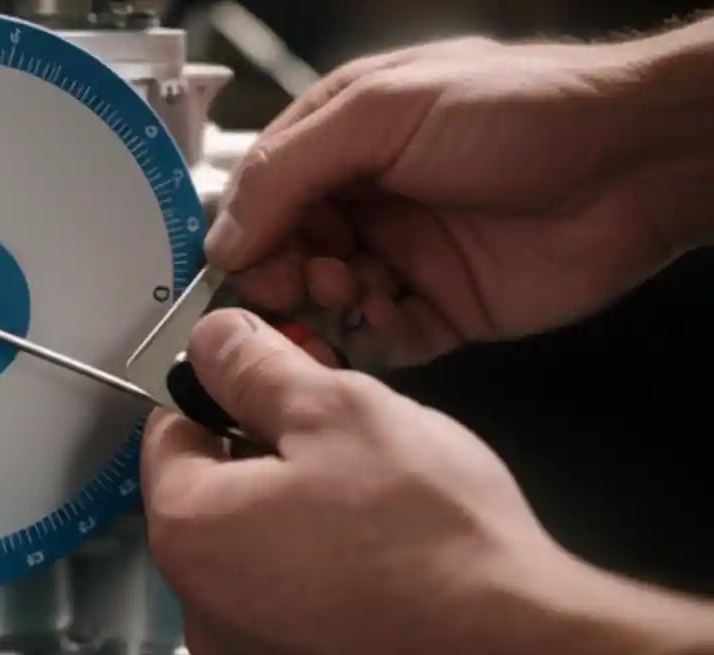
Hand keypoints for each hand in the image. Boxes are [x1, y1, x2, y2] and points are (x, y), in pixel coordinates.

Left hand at [140, 309, 624, 654]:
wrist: (515, 651)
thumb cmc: (424, 529)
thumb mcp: (337, 410)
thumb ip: (257, 368)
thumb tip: (215, 340)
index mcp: (188, 530)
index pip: (169, 432)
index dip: (222, 390)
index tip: (272, 377)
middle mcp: (201, 604)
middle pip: (211, 495)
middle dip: (263, 451)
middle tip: (338, 431)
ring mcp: (252, 653)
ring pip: (254, 550)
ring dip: (294, 510)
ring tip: (370, 493)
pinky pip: (292, 602)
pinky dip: (321, 570)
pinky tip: (382, 554)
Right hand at [208, 33, 713, 368]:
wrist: (635, 162)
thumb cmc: (523, 109)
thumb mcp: (381, 110)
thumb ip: (289, 170)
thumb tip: (224, 233)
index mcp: (345, 140)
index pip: (263, 198)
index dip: (245, 235)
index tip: (238, 265)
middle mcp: (369, 199)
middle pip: (288, 257)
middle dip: (283, 276)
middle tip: (298, 281)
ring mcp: (405, 255)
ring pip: (328, 304)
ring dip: (327, 306)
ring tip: (354, 288)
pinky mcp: (443, 308)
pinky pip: (383, 339)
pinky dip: (373, 337)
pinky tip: (387, 315)